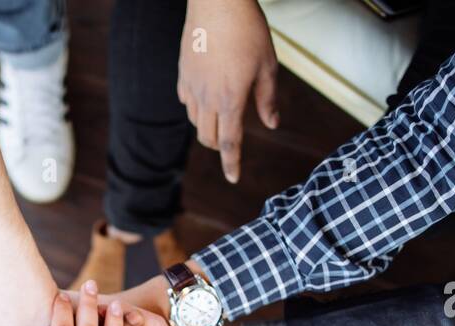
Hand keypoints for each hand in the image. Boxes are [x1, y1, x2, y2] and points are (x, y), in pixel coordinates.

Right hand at [178, 0, 279, 183]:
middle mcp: (207, 99)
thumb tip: (271, 124)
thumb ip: (268, 98)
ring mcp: (192, 87)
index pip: (230, 143)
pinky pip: (185, 102)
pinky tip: (204, 99)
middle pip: (209, 138)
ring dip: (208, 128)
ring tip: (220, 118)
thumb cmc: (247, 31)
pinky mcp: (182, 74)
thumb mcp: (268, 65)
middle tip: (230, 144)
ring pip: (195, 122)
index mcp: (231, 100)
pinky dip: (195, 109)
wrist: (217, 3)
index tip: (233, 179)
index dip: (232, 164)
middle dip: (219, 147)